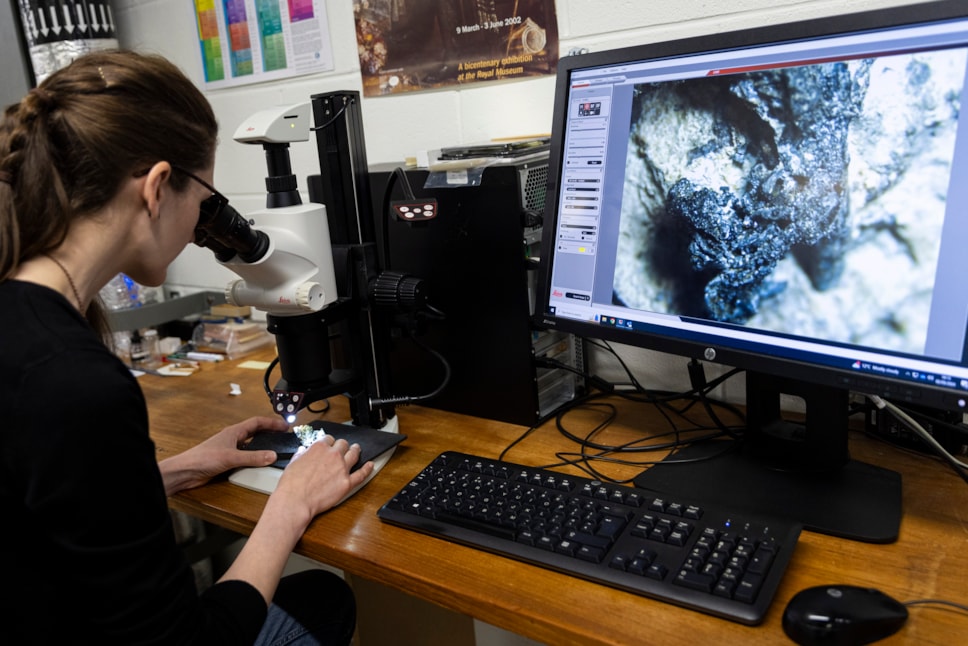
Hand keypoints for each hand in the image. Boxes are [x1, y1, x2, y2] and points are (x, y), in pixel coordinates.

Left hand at [159, 416, 288, 495]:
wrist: (185, 471)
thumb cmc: (204, 458)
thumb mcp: (231, 457)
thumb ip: (253, 457)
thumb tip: (273, 455)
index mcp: (234, 432)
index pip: (257, 422)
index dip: (272, 422)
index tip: (285, 426)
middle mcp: (233, 439)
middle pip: (255, 432)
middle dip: (270, 432)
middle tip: (283, 436)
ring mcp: (229, 450)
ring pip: (250, 445)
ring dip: (262, 445)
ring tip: (275, 449)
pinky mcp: (226, 461)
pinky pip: (245, 457)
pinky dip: (254, 458)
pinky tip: (259, 464)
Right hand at [271, 436, 374, 520]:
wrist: (296, 500)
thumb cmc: (291, 484)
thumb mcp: (292, 462)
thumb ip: (300, 454)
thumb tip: (302, 451)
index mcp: (319, 448)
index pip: (329, 439)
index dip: (329, 442)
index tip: (329, 445)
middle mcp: (333, 455)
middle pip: (343, 444)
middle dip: (342, 446)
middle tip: (342, 449)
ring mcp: (342, 468)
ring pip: (354, 454)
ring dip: (356, 450)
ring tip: (357, 450)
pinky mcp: (347, 483)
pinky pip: (361, 474)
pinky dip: (367, 469)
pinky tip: (370, 465)